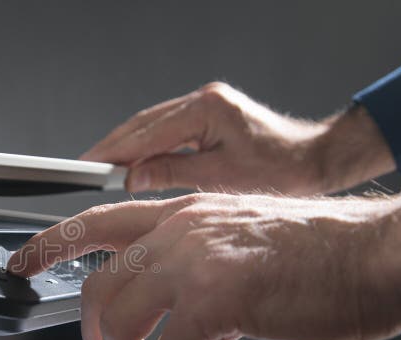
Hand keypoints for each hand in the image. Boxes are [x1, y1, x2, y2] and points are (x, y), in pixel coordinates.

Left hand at [7, 193, 400, 339]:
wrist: (377, 255)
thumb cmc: (318, 259)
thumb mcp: (238, 257)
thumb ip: (195, 289)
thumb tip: (178, 338)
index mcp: (180, 215)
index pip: (95, 222)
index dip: (50, 244)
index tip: (21, 265)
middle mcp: (178, 231)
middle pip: (97, 289)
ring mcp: (195, 259)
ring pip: (120, 323)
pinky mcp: (220, 296)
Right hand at [81, 82, 394, 194]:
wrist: (315, 159)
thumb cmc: (281, 169)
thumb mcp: (221, 178)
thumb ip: (172, 173)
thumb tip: (131, 176)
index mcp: (207, 109)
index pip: (147, 132)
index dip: (114, 152)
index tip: (88, 166)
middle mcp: (204, 100)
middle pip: (143, 124)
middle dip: (113, 147)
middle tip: (86, 167)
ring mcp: (205, 104)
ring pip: (151, 125)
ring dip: (127, 146)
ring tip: (103, 168)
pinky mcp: (207, 115)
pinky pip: (166, 128)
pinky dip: (146, 145)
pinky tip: (133, 161)